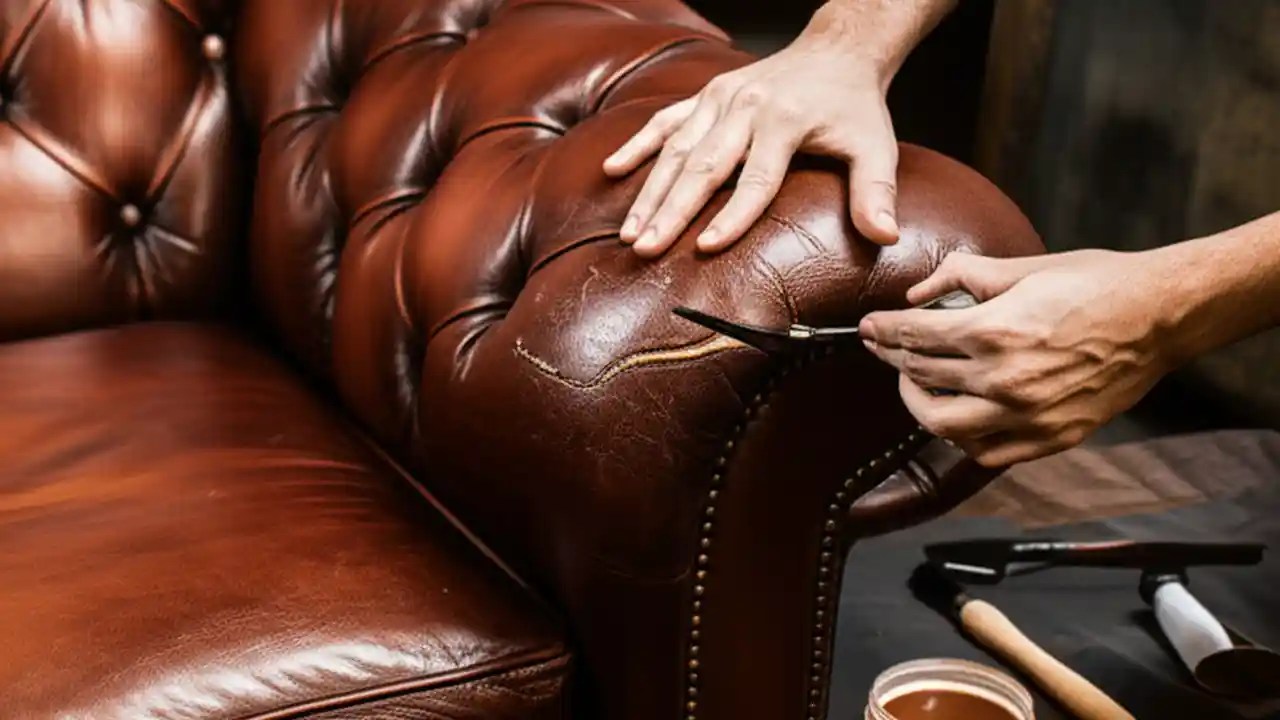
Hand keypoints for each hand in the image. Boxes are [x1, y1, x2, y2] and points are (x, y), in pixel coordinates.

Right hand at [603, 40, 900, 257]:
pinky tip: (613, 171)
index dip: (732, 215)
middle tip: (646, 248)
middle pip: (703, 167)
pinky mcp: (705, 96)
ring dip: (650, 192)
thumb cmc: (853, 107)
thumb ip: (876, 192)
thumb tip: (884, 237)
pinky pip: (665, 121)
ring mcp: (719, 99)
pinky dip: (638, 145)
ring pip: (676, 149)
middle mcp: (746, 106)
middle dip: (672, 211)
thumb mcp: (875, 146)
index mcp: (785, 121)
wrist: (835, 51)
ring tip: (630, 232)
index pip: (755, 178)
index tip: (706, 247)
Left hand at [858, 250, 1177, 466]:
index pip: (914, 337)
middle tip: (882, 348)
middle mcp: (1003, 381)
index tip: (868, 327)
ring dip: (918, 403)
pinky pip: (984, 453)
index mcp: (993, 333)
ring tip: (914, 384)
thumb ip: (963, 278)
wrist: (1158, 317)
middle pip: (919, 378)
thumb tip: (918, 295)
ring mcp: (1025, 416)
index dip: (883, 330)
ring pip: (942, 425)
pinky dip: (960, 437)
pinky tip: (955, 416)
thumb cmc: (1095, 284)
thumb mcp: (1022, 267)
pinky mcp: (1049, 438)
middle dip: (891, 360)